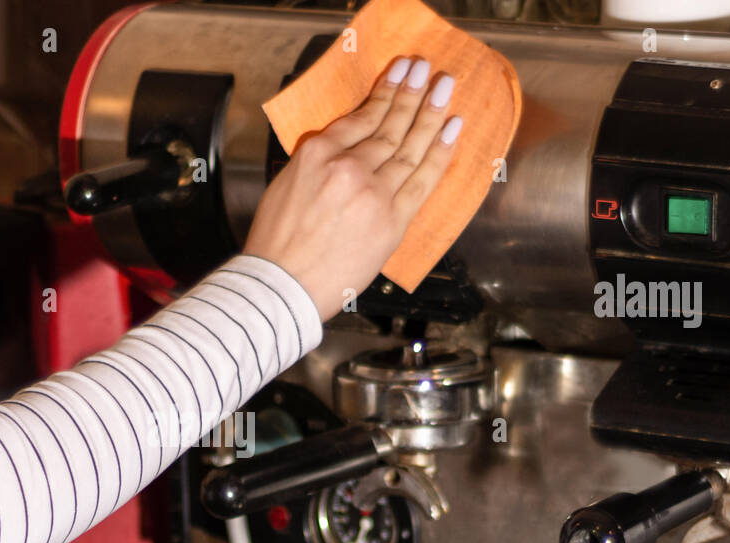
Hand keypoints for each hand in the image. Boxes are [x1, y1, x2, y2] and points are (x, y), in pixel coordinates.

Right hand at [244, 57, 462, 320]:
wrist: (281, 286)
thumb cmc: (277, 244)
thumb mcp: (284, 184)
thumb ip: (317, 162)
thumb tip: (345, 148)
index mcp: (316, 154)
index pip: (360, 117)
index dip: (385, 92)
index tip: (399, 74)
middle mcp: (347, 167)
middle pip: (388, 126)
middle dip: (411, 94)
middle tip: (426, 70)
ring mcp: (373, 193)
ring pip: (409, 147)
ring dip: (430, 114)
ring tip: (445, 88)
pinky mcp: (391, 220)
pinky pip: (423, 180)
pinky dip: (440, 153)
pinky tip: (452, 130)